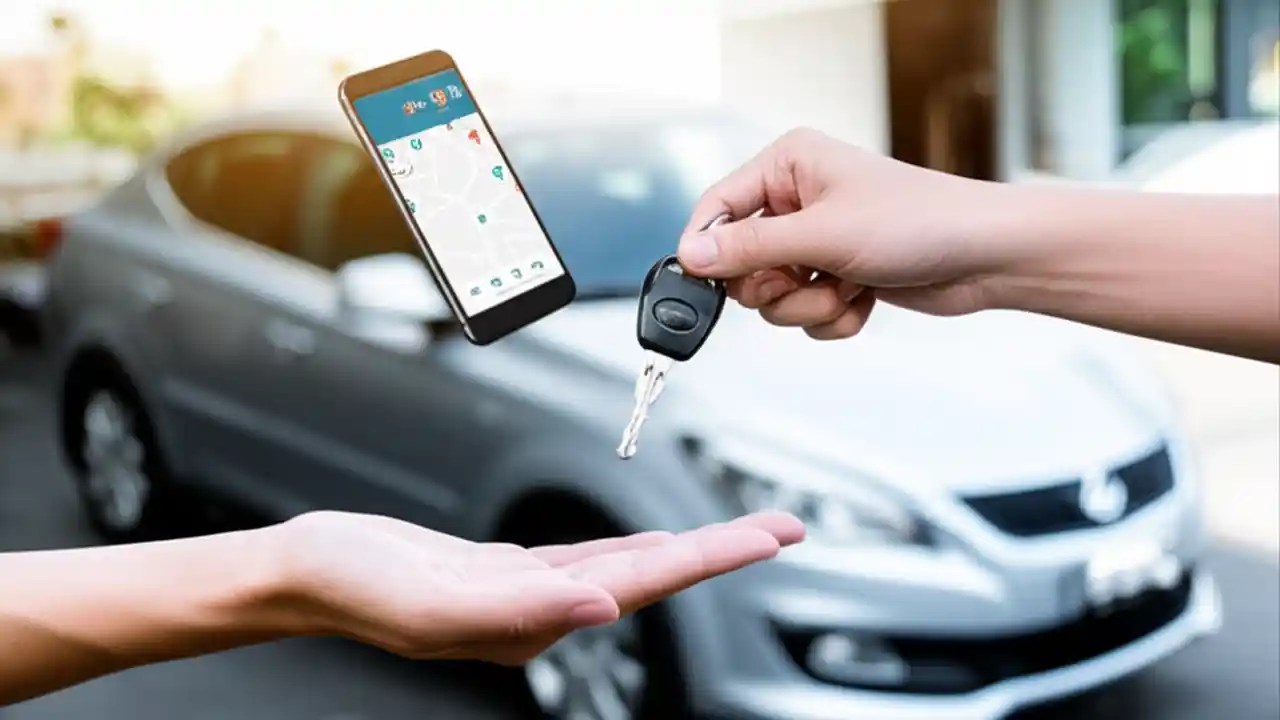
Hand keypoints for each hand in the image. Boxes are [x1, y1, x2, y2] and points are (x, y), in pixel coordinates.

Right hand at [272, 510, 803, 664]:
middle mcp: (542, 610)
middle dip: (722, 551)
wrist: (306, 571)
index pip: (649, 584)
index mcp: (535, 617)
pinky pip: (584, 556)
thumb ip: (522, 607)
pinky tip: (644, 545)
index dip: (714, 558)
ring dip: (685, 549)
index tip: (770, 538)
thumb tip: (606, 605)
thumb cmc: (353, 585)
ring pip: (627, 565)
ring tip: (735, 535)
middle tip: (783, 527)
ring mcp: (526, 592)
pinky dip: (624, 547)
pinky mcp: (504, 572)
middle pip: (655, 574)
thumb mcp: (433, 598)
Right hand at [677, 128, 1006, 339]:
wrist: (988, 257)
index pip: (718, 206)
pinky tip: (864, 298)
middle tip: (806, 280)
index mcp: (789, 165)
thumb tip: (692, 256)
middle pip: (740, 261)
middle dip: (774, 285)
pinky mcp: (838, 275)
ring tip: (846, 288)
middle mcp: (799, 199)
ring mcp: (819, 240)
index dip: (706, 248)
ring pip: (772, 295)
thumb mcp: (822, 234)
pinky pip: (805, 312)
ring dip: (807, 305)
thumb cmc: (920, 221)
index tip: (701, 282)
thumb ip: (750, 248)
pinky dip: (832, 315)